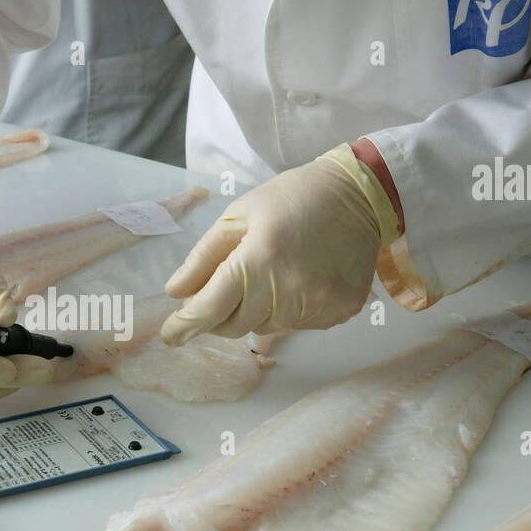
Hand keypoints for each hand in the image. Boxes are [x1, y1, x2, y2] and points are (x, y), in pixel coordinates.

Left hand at [160, 143, 397, 344]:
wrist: (360, 195)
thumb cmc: (293, 198)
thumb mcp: (239, 216)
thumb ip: (204, 257)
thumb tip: (176, 293)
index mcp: (259, 259)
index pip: (210, 308)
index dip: (185, 325)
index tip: (170, 335)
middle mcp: (289, 290)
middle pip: (234, 326)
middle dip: (220, 314)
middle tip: (224, 288)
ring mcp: (317, 305)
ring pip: (265, 328)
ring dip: (256, 310)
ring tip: (271, 271)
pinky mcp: (339, 312)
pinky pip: (297, 325)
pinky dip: (287, 310)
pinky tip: (299, 278)